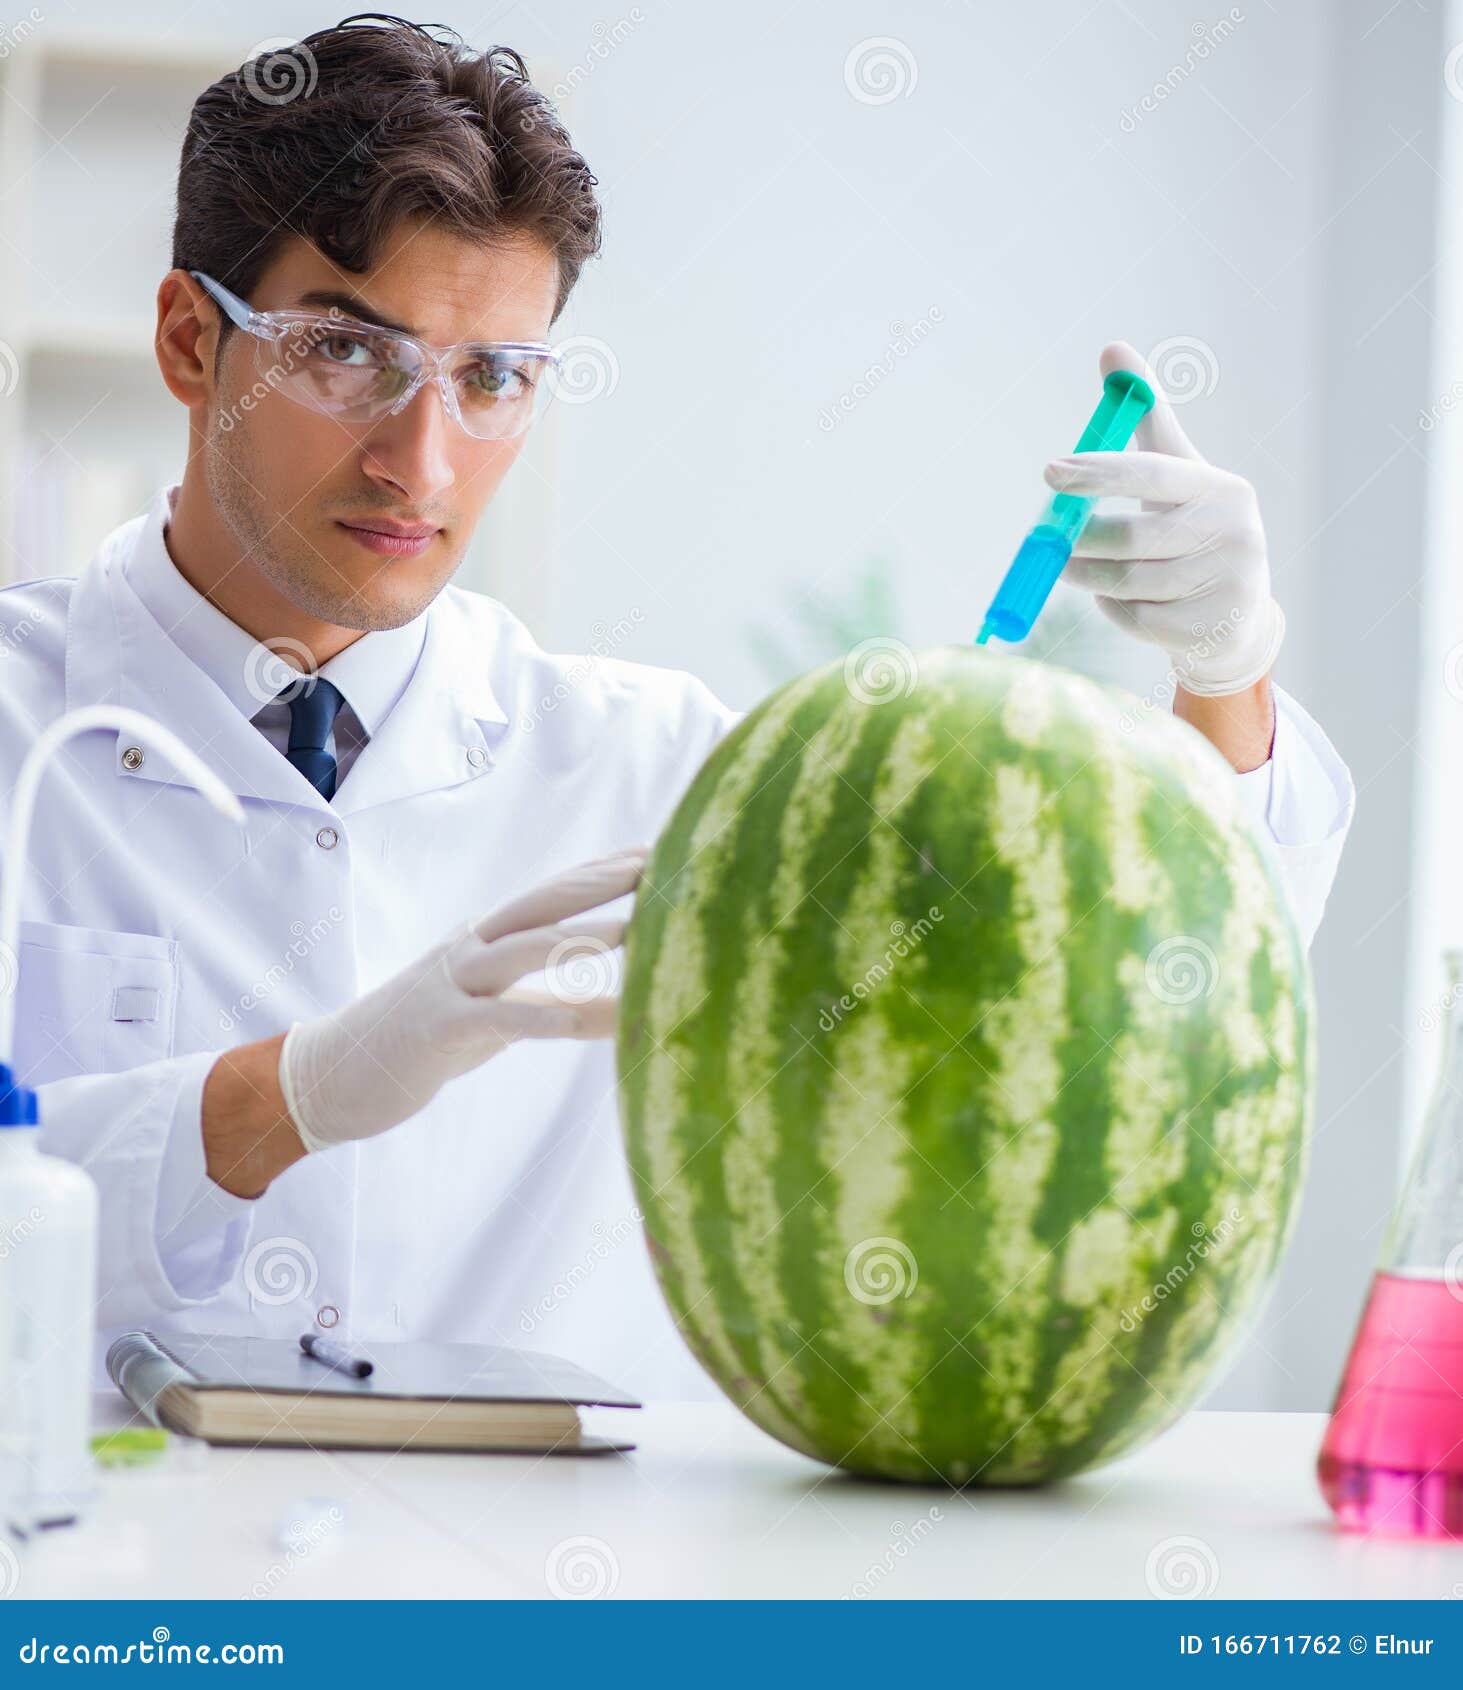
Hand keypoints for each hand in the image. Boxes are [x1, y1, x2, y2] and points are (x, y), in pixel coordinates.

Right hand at [279, 848, 646, 1153]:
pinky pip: (500, 1019)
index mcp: (484, 939)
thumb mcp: (499, 1020)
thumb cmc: (424, 1042)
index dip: (601, 870)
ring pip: (522, 949)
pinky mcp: (438, 1029)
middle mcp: (470, 949)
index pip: (552, 894)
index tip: (655, 851)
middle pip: (543, 903)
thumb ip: (556, 1008)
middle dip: (600, 882)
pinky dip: (547, 1017)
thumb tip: (623, 1010)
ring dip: (579, 936)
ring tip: (634, 930)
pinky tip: (584, 1021)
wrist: (329, 1076)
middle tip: (658, 865)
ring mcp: (450, 984)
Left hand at [1045, 340, 1283, 697]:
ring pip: (1126, 584)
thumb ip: (1148, 417)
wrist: (1236, 620)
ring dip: (1088, 577)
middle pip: (1131, 538)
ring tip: (1077, 568)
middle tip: (1048, 541)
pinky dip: (1112, 610)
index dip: (1097, 473)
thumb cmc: (1195, 533)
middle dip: (1081, 541)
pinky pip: (1134, 619)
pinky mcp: (1209, 630)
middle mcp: (1234, 533)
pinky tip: (1116, 600)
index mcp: (1222, 489)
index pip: (1151, 473)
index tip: (1049, 472)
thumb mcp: (1178, 476)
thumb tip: (1113, 348)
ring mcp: (1227, 584)